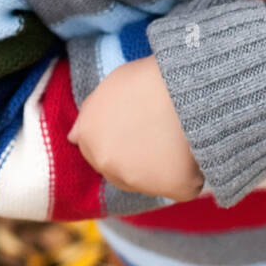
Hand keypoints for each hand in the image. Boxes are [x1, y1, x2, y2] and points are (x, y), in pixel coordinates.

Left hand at [66, 55, 203, 201]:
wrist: (185, 85)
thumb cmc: (149, 78)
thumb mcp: (110, 85)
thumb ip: (89, 113)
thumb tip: (72, 138)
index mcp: (88, 135)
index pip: (96, 149)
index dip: (119, 138)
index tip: (136, 127)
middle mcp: (107, 162)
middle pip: (119, 170)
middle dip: (135, 157)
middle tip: (158, 132)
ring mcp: (138, 180)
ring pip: (148, 182)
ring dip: (160, 168)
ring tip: (177, 137)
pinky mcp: (171, 188)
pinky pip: (183, 187)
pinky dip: (190, 174)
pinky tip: (194, 151)